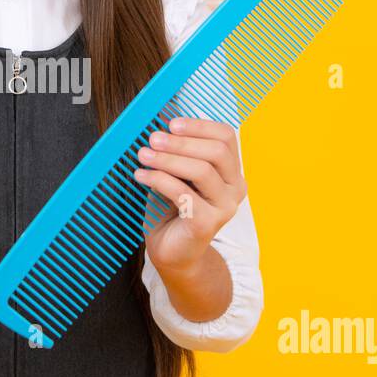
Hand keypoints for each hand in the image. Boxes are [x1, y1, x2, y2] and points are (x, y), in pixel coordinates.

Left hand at [132, 117, 245, 274]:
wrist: (172, 252)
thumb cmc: (172, 210)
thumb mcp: (177, 175)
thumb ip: (177, 154)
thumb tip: (160, 125)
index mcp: (231, 172)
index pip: (226, 138)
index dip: (199, 126)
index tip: (172, 124)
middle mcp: (235, 188)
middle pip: (217, 152)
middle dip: (182, 142)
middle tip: (153, 139)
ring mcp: (225, 207)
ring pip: (202, 171)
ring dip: (168, 159)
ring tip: (143, 155)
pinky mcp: (207, 224)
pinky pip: (183, 193)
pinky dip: (158, 180)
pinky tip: (141, 176)